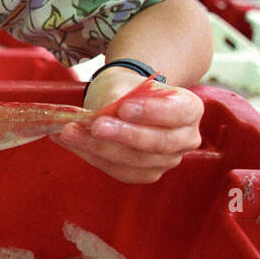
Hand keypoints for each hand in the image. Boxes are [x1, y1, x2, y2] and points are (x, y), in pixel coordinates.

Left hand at [49, 69, 203, 183]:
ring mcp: (166, 161)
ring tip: (69, 132)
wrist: (124, 103)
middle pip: (157, 143)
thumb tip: (100, 117)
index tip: (123, 108)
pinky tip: (71, 142)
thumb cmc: (129, 90)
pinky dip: (92, 156)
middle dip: (123, 135)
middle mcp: (185, 139)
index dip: (152, 112)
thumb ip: (118, 99)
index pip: (178, 113)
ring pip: (134, 161)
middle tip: (95, 125)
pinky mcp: (144, 174)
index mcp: (189, 109)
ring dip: (98, 148)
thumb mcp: (125, 84)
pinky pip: (118, 170)